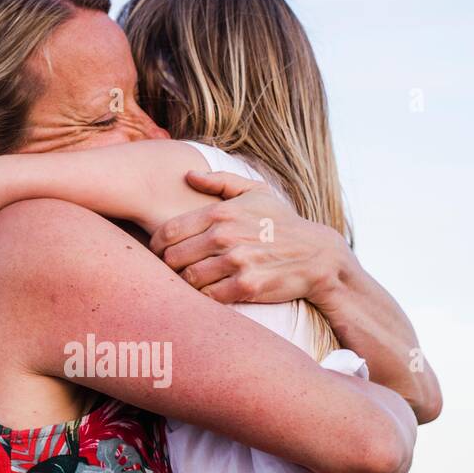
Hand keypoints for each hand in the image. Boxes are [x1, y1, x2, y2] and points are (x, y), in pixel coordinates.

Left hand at [148, 170, 353, 304]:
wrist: (317, 255)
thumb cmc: (283, 223)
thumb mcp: (257, 192)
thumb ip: (220, 181)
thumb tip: (188, 175)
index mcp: (221, 212)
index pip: (167, 231)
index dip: (156, 245)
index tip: (161, 252)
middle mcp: (225, 236)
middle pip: (172, 258)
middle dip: (169, 266)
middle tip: (174, 270)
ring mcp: (236, 263)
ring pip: (188, 279)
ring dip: (185, 283)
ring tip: (190, 281)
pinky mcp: (246, 287)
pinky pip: (208, 297)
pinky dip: (204, 297)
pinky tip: (210, 291)